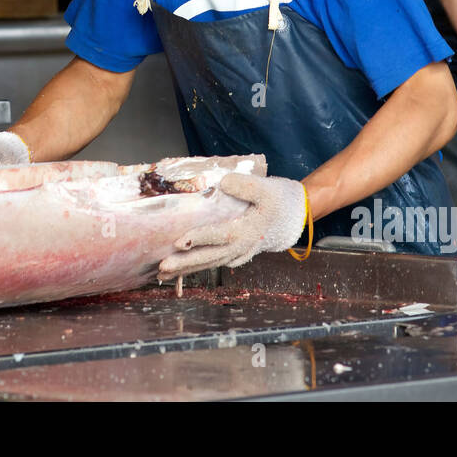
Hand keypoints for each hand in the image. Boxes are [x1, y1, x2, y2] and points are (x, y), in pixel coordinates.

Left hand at [157, 174, 306, 280]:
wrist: (293, 215)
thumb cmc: (279, 201)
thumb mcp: (267, 189)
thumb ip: (247, 186)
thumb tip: (224, 183)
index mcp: (246, 232)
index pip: (219, 236)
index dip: (199, 239)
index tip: (179, 242)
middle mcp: (239, 247)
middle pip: (209, 257)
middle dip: (185, 263)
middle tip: (163, 267)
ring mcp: (237, 253)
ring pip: (208, 263)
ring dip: (186, 269)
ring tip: (163, 273)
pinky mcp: (233, 253)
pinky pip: (212, 263)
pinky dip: (195, 268)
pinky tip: (180, 271)